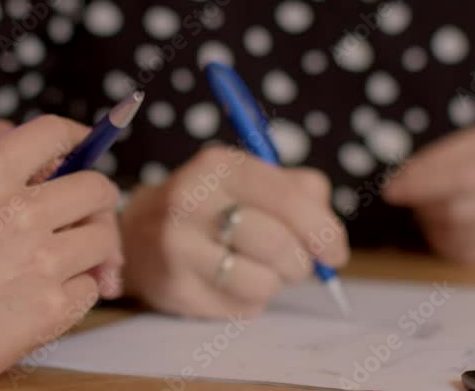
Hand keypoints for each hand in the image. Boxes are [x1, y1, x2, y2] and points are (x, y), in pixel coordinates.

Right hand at [0, 115, 123, 381]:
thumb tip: (47, 144)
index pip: (54, 133)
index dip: (77, 138)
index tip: (85, 147)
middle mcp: (21, 211)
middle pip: (97, 187)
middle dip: (97, 199)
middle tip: (86, 212)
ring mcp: (41, 261)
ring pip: (104, 238)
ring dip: (94, 246)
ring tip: (67, 256)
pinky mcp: (53, 306)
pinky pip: (91, 286)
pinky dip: (77, 289)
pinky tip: (47, 292)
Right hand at [120, 146, 348, 318]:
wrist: (139, 234)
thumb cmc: (213, 206)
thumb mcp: (251, 180)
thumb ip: (301, 194)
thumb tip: (332, 242)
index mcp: (218, 165)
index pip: (287, 198)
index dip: (323, 230)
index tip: (335, 252)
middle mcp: (191, 201)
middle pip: (279, 245)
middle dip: (302, 263)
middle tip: (296, 264)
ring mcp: (177, 246)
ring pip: (263, 282)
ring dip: (275, 284)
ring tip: (260, 270)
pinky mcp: (174, 288)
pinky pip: (240, 308)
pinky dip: (250, 301)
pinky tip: (230, 282)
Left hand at [384, 125, 474, 266]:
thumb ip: (434, 160)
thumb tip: (394, 188)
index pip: (462, 180)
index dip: (421, 187)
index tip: (390, 192)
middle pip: (458, 213)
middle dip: (426, 207)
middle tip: (420, 197)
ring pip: (460, 238)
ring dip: (434, 225)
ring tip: (439, 208)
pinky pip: (469, 257)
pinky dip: (448, 241)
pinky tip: (453, 225)